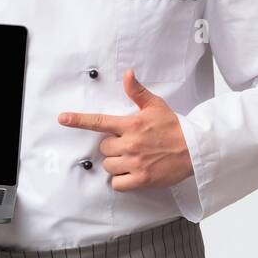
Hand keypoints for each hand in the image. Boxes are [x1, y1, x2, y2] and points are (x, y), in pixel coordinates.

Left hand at [58, 67, 195, 191]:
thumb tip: (127, 74)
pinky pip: (118, 183)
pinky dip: (121, 181)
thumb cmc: (173, 127)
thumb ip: (138, 92)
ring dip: (117, 164)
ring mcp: (135, 162)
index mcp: (131, 124)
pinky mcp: (141, 179)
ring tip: (133, 159)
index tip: (62, 118)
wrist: (194, 149)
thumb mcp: (156, 105)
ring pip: (109, 166)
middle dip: (112, 147)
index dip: (78, 120)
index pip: (99, 121)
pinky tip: (132, 174)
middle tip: (129, 145)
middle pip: (103, 148)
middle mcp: (130, 143)